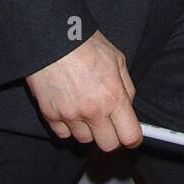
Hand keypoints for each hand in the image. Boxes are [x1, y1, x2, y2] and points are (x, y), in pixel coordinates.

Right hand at [25, 31, 141, 149]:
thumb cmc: (85, 44)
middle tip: (107, 122)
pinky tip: (69, 108)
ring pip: (84, 140)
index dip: (133, 138)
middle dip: (111, 135)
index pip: (129, 137)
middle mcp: (93, 111)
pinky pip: (63, 134)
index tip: (130, 136)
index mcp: (113, 97)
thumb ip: (126, 87)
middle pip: (108, 145)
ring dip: (87, 129)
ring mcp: (70, 116)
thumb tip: (129, 107)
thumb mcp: (117, 59)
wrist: (52, 38)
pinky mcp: (50, 115)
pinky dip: (67, 126)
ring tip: (84, 107)